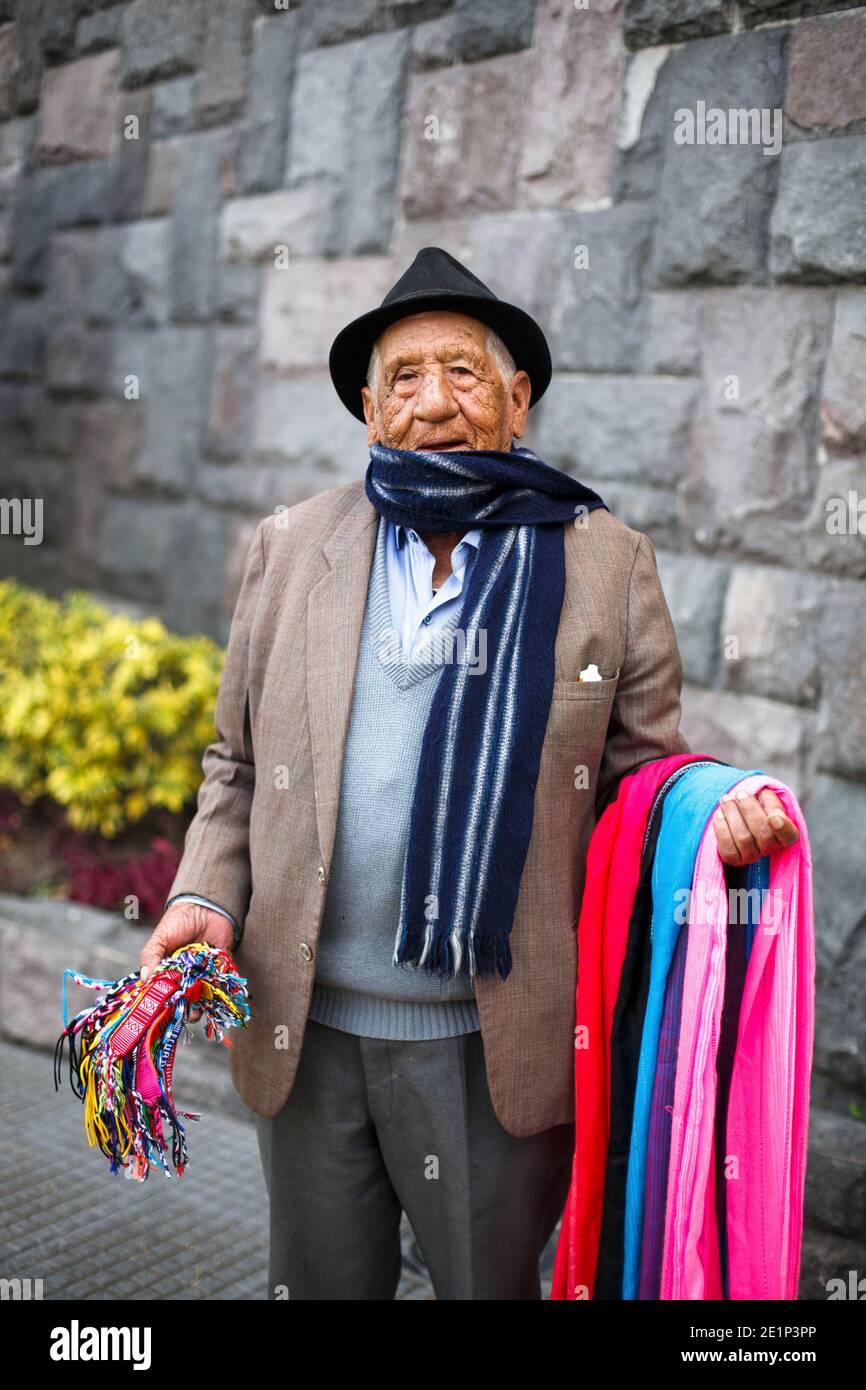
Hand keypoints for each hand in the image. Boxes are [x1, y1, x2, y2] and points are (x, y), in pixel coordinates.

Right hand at [139, 902, 233, 1022]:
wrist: (204, 907)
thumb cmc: (178, 922)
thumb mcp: (160, 939)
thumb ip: (151, 956)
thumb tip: (144, 980)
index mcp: (169, 971)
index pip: (165, 992)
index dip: (164, 1003)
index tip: (164, 1011)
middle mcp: (186, 975)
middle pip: (185, 998)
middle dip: (185, 1008)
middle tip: (185, 1014)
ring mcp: (204, 973)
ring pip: (203, 995)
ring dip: (201, 1004)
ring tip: (197, 1010)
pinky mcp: (221, 967)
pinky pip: (221, 983)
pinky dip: (218, 990)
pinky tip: (213, 993)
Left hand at [713, 788, 798, 865]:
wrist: (738, 818)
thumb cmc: (756, 806)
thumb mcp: (766, 799)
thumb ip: (768, 799)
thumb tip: (761, 796)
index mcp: (786, 833)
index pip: (789, 834)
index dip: (782, 827)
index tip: (774, 815)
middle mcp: (771, 848)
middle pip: (763, 833)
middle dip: (749, 809)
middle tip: (740, 793)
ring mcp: (753, 856)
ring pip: (743, 838)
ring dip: (732, 814)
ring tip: (726, 799)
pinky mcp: (735, 859)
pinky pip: (727, 847)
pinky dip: (721, 828)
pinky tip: (719, 814)